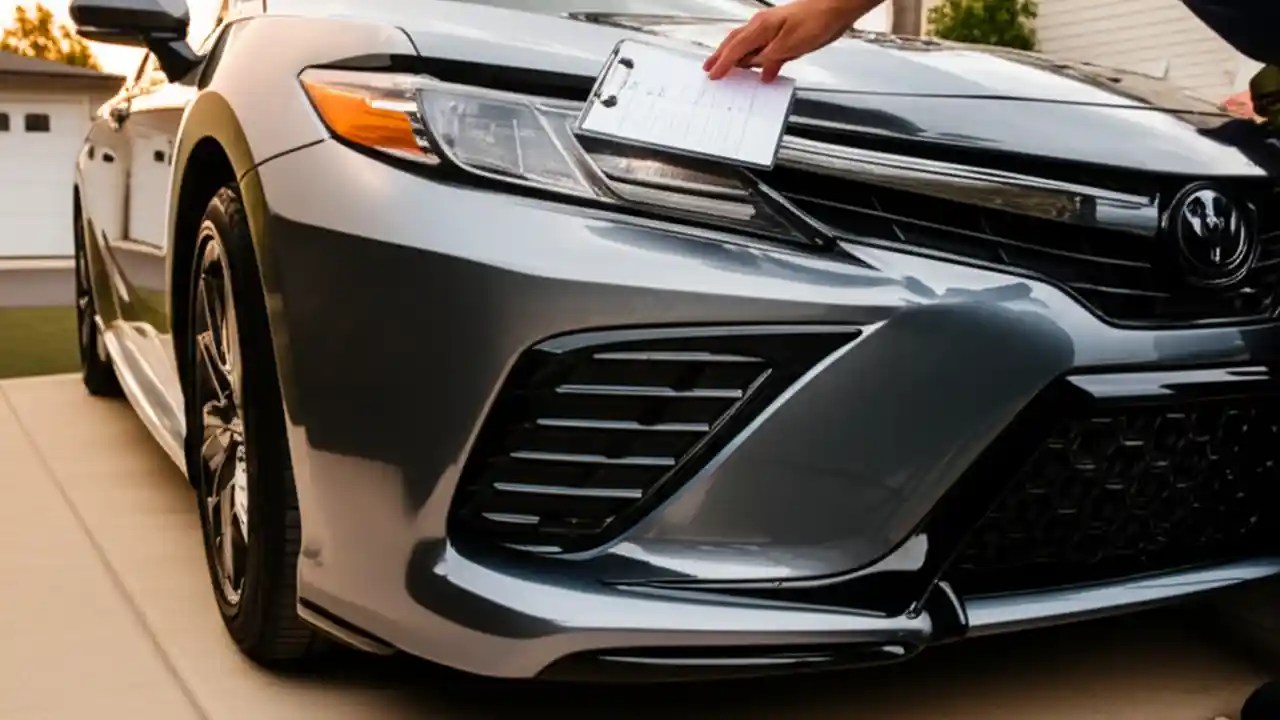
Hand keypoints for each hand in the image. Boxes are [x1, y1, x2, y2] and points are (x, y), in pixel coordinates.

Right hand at [703, 0, 877, 82]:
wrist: (837, 7)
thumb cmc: (817, 20)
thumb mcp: (789, 46)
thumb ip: (768, 58)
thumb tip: (755, 67)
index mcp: (761, 28)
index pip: (735, 49)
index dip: (723, 64)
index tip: (713, 75)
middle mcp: (763, 26)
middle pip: (736, 43)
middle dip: (722, 56)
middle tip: (709, 68)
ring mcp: (773, 28)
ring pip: (748, 45)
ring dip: (737, 58)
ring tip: (727, 68)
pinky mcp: (785, 32)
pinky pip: (765, 47)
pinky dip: (758, 59)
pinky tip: (762, 70)